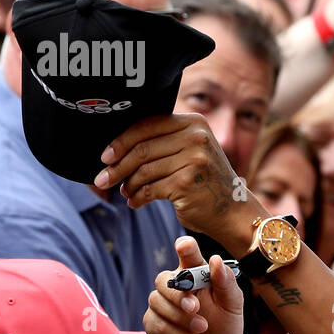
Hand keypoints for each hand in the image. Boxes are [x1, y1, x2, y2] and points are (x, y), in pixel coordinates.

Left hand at [96, 113, 267, 254]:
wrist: (233, 211)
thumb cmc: (203, 180)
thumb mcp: (190, 150)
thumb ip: (163, 142)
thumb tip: (115, 150)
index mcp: (193, 122)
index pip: (148, 125)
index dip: (122, 141)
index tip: (105, 156)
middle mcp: (195, 137)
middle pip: (142, 148)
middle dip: (117, 166)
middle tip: (101, 179)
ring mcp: (193, 159)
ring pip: (144, 170)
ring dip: (128, 184)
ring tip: (123, 192)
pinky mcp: (187, 183)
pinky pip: (150, 189)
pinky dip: (138, 197)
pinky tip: (134, 202)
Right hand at [143, 236, 252, 333]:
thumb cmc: (227, 324)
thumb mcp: (233, 304)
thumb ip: (226, 282)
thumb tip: (215, 260)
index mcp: (194, 275)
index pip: (187, 255)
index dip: (184, 248)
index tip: (185, 246)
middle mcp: (174, 287)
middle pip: (163, 280)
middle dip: (178, 295)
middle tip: (195, 308)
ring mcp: (161, 307)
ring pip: (158, 304)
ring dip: (182, 319)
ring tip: (204, 330)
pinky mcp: (154, 327)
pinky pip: (158, 326)